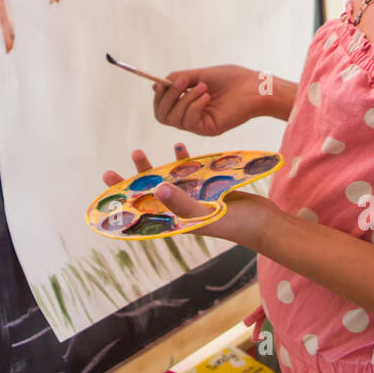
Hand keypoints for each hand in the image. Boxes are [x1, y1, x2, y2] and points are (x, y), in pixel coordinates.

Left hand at [101, 142, 278, 249]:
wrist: (265, 224)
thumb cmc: (237, 225)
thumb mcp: (207, 216)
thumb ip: (182, 203)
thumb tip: (157, 188)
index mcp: (176, 221)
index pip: (142, 210)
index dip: (123, 198)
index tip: (108, 181)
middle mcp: (180, 210)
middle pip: (148, 193)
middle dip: (133, 179)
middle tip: (116, 166)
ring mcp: (193, 199)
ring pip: (166, 180)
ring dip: (153, 167)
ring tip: (139, 151)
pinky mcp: (207, 188)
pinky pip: (189, 172)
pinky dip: (182, 160)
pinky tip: (178, 147)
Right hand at [152, 64, 262, 137]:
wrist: (254, 87)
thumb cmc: (231, 79)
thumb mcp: (199, 75)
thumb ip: (178, 80)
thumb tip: (155, 85)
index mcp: (187, 103)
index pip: (161, 107)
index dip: (159, 96)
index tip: (162, 82)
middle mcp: (190, 116)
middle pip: (162, 116)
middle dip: (168, 97)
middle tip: (183, 82)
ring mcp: (199, 124)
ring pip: (174, 119)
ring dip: (185, 99)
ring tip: (203, 87)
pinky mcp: (208, 129)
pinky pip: (189, 122)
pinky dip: (194, 106)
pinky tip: (207, 96)